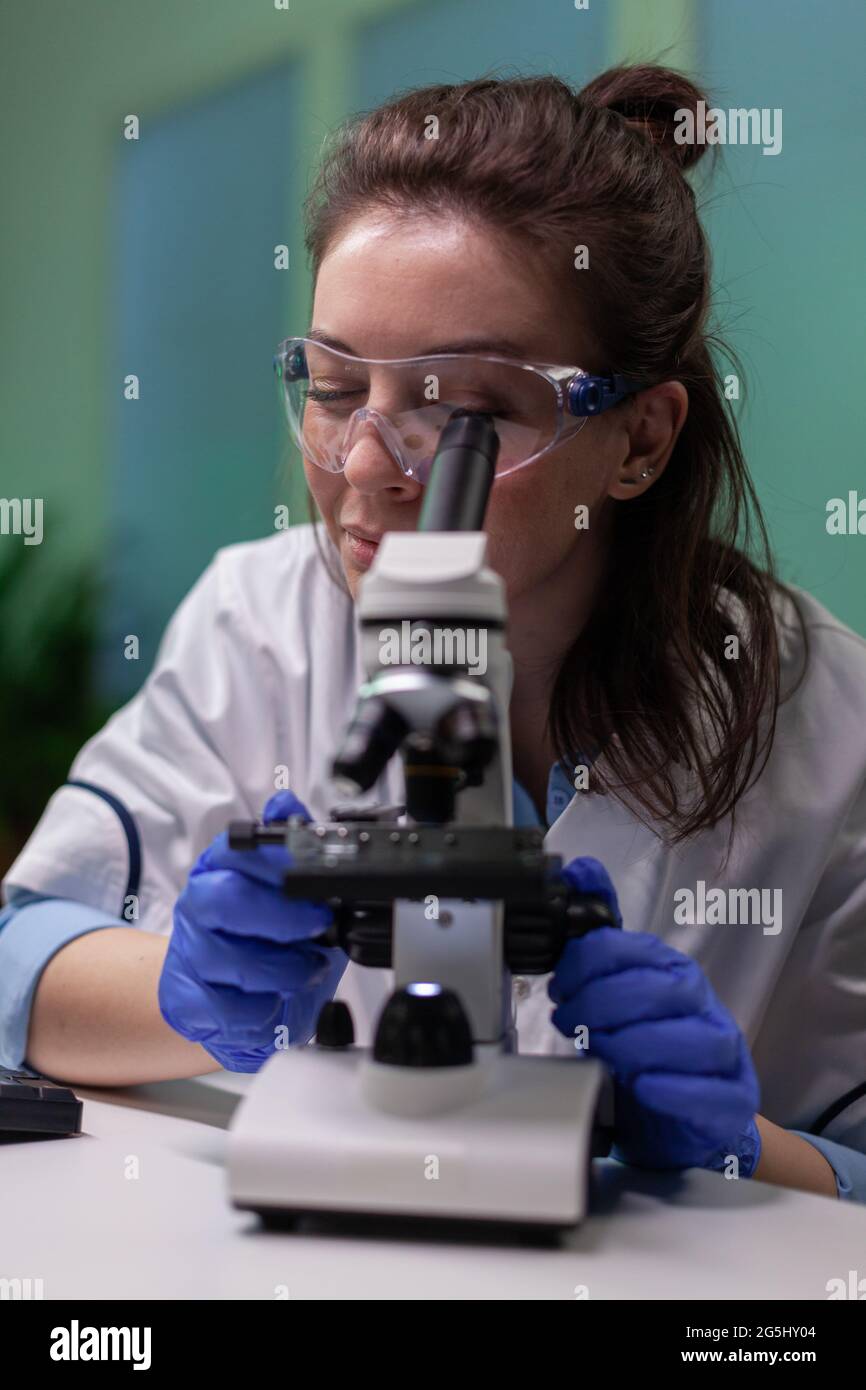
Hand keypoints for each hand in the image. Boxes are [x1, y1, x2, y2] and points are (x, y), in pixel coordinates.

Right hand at [159, 790, 345, 1071]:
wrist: (232, 1000)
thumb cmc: (269, 939)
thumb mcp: (291, 890)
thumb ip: (292, 844)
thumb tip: (286, 801)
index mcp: (219, 869)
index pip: (236, 849)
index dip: (276, 858)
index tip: (315, 872)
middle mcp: (197, 906)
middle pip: (225, 899)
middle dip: (282, 916)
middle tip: (319, 925)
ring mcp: (187, 955)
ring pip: (234, 960)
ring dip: (286, 970)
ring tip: (307, 970)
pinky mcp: (185, 1003)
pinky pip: (231, 1010)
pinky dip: (266, 1011)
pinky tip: (276, 1002)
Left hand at [549, 857, 761, 1175]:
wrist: (680, 1122)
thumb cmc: (646, 1050)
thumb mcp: (618, 992)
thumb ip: (599, 937)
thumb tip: (580, 869)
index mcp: (672, 972)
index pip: (635, 950)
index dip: (588, 965)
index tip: (560, 986)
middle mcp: (702, 1005)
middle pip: (660, 990)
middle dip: (603, 1003)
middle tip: (569, 1022)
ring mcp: (723, 1053)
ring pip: (691, 1039)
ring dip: (635, 1044)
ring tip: (601, 1054)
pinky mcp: (733, 1100)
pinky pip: (711, 1092)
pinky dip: (674, 1089)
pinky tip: (642, 1087)